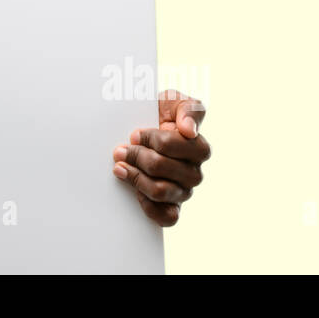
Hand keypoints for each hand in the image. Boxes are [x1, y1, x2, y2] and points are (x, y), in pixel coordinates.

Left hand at [112, 89, 209, 226]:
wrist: (142, 126)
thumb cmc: (162, 113)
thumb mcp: (175, 100)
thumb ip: (188, 109)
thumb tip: (189, 130)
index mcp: (199, 147)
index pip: (172, 146)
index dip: (150, 139)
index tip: (135, 134)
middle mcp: (194, 172)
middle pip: (162, 168)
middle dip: (137, 157)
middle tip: (121, 149)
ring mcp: (183, 191)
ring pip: (160, 191)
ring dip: (135, 178)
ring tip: (119, 167)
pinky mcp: (172, 207)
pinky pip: (167, 217)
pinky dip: (149, 206)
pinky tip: (134, 191)